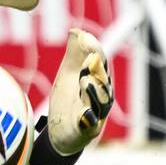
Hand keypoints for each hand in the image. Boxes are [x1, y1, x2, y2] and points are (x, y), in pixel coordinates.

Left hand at [47, 28, 113, 154]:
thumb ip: (74, 54)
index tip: (82, 37)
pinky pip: (89, 126)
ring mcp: (96, 115)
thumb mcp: (69, 75)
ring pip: (99, 103)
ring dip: (93, 91)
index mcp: (98, 81)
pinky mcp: (86, 131)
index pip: (99, 63)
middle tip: (87, 59)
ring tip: (84, 80)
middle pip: (103, 81)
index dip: (92, 50)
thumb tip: (76, 31)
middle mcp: (101, 97)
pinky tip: (83, 114)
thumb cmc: (69, 100)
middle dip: (96, 69)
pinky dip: (88, 120)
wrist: (62, 134)